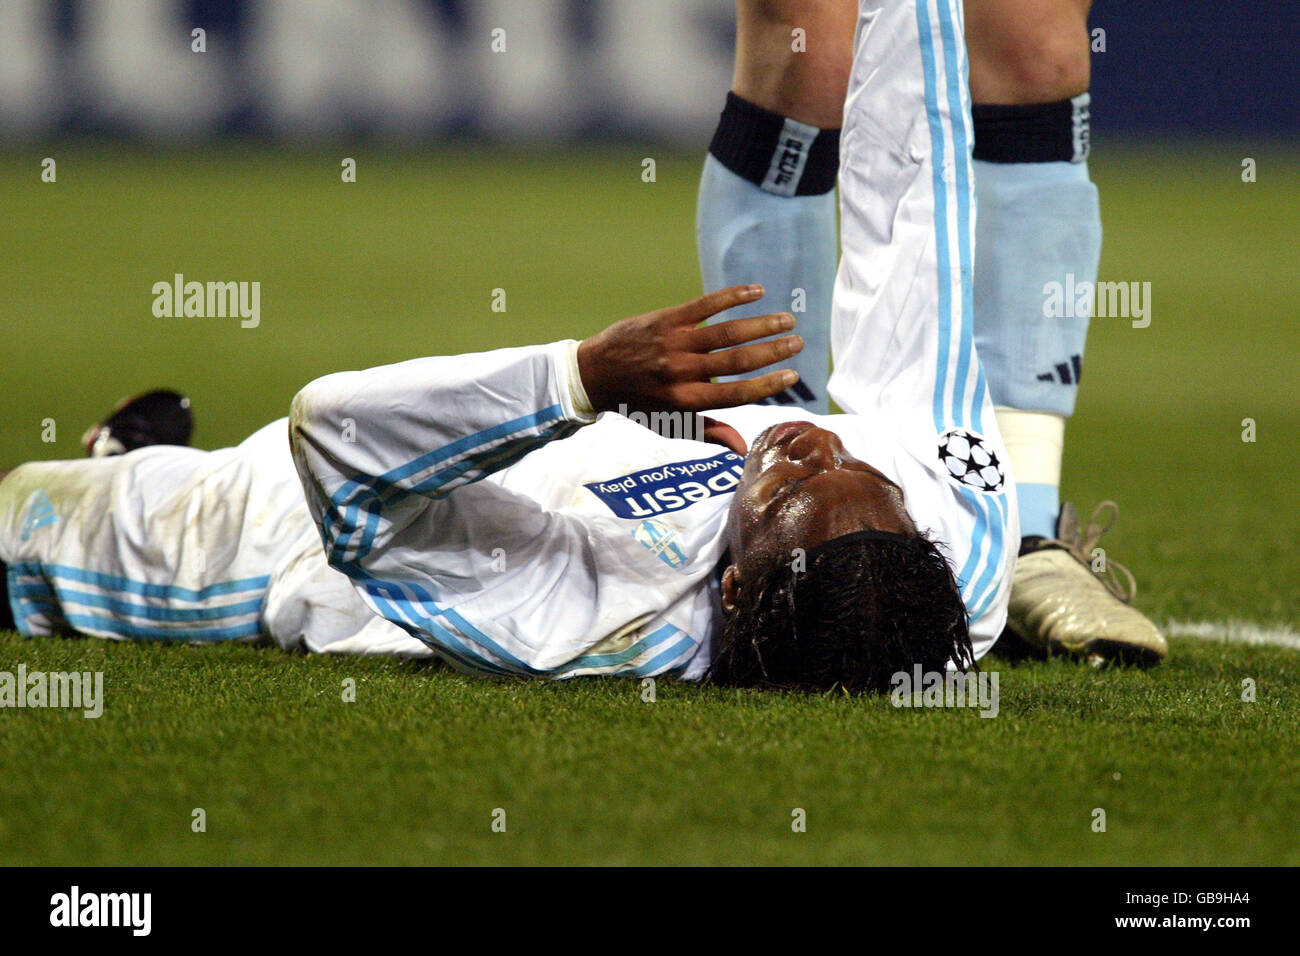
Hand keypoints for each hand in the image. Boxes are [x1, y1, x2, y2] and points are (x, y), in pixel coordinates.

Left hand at [576, 285, 801, 414]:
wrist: (595, 373)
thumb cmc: (637, 404)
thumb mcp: (669, 424)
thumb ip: (707, 432)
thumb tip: (742, 446)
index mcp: (685, 401)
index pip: (735, 395)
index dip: (767, 385)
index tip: (791, 375)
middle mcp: (681, 372)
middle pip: (737, 361)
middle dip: (772, 351)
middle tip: (797, 343)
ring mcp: (674, 343)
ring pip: (726, 332)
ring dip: (761, 324)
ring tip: (787, 320)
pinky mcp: (666, 320)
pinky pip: (705, 305)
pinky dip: (733, 297)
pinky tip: (757, 292)